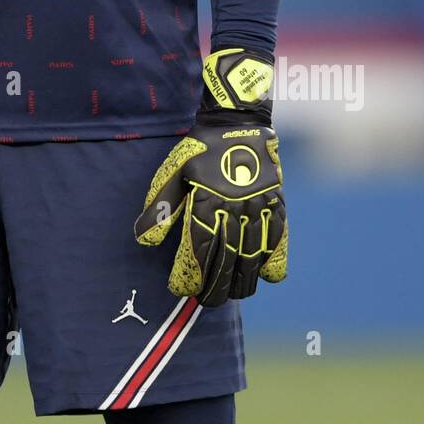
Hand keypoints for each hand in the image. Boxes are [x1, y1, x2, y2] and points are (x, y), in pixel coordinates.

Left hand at [134, 116, 286, 307]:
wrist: (237, 123)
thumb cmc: (199, 150)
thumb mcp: (172, 174)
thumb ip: (160, 209)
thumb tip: (144, 241)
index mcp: (205, 204)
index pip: (198, 253)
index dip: (189, 277)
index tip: (182, 288)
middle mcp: (234, 211)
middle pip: (227, 264)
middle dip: (215, 289)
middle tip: (207, 300)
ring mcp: (258, 209)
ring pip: (253, 259)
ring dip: (242, 282)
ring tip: (232, 292)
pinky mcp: (276, 205)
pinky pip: (279, 241)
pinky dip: (273, 262)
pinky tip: (265, 275)